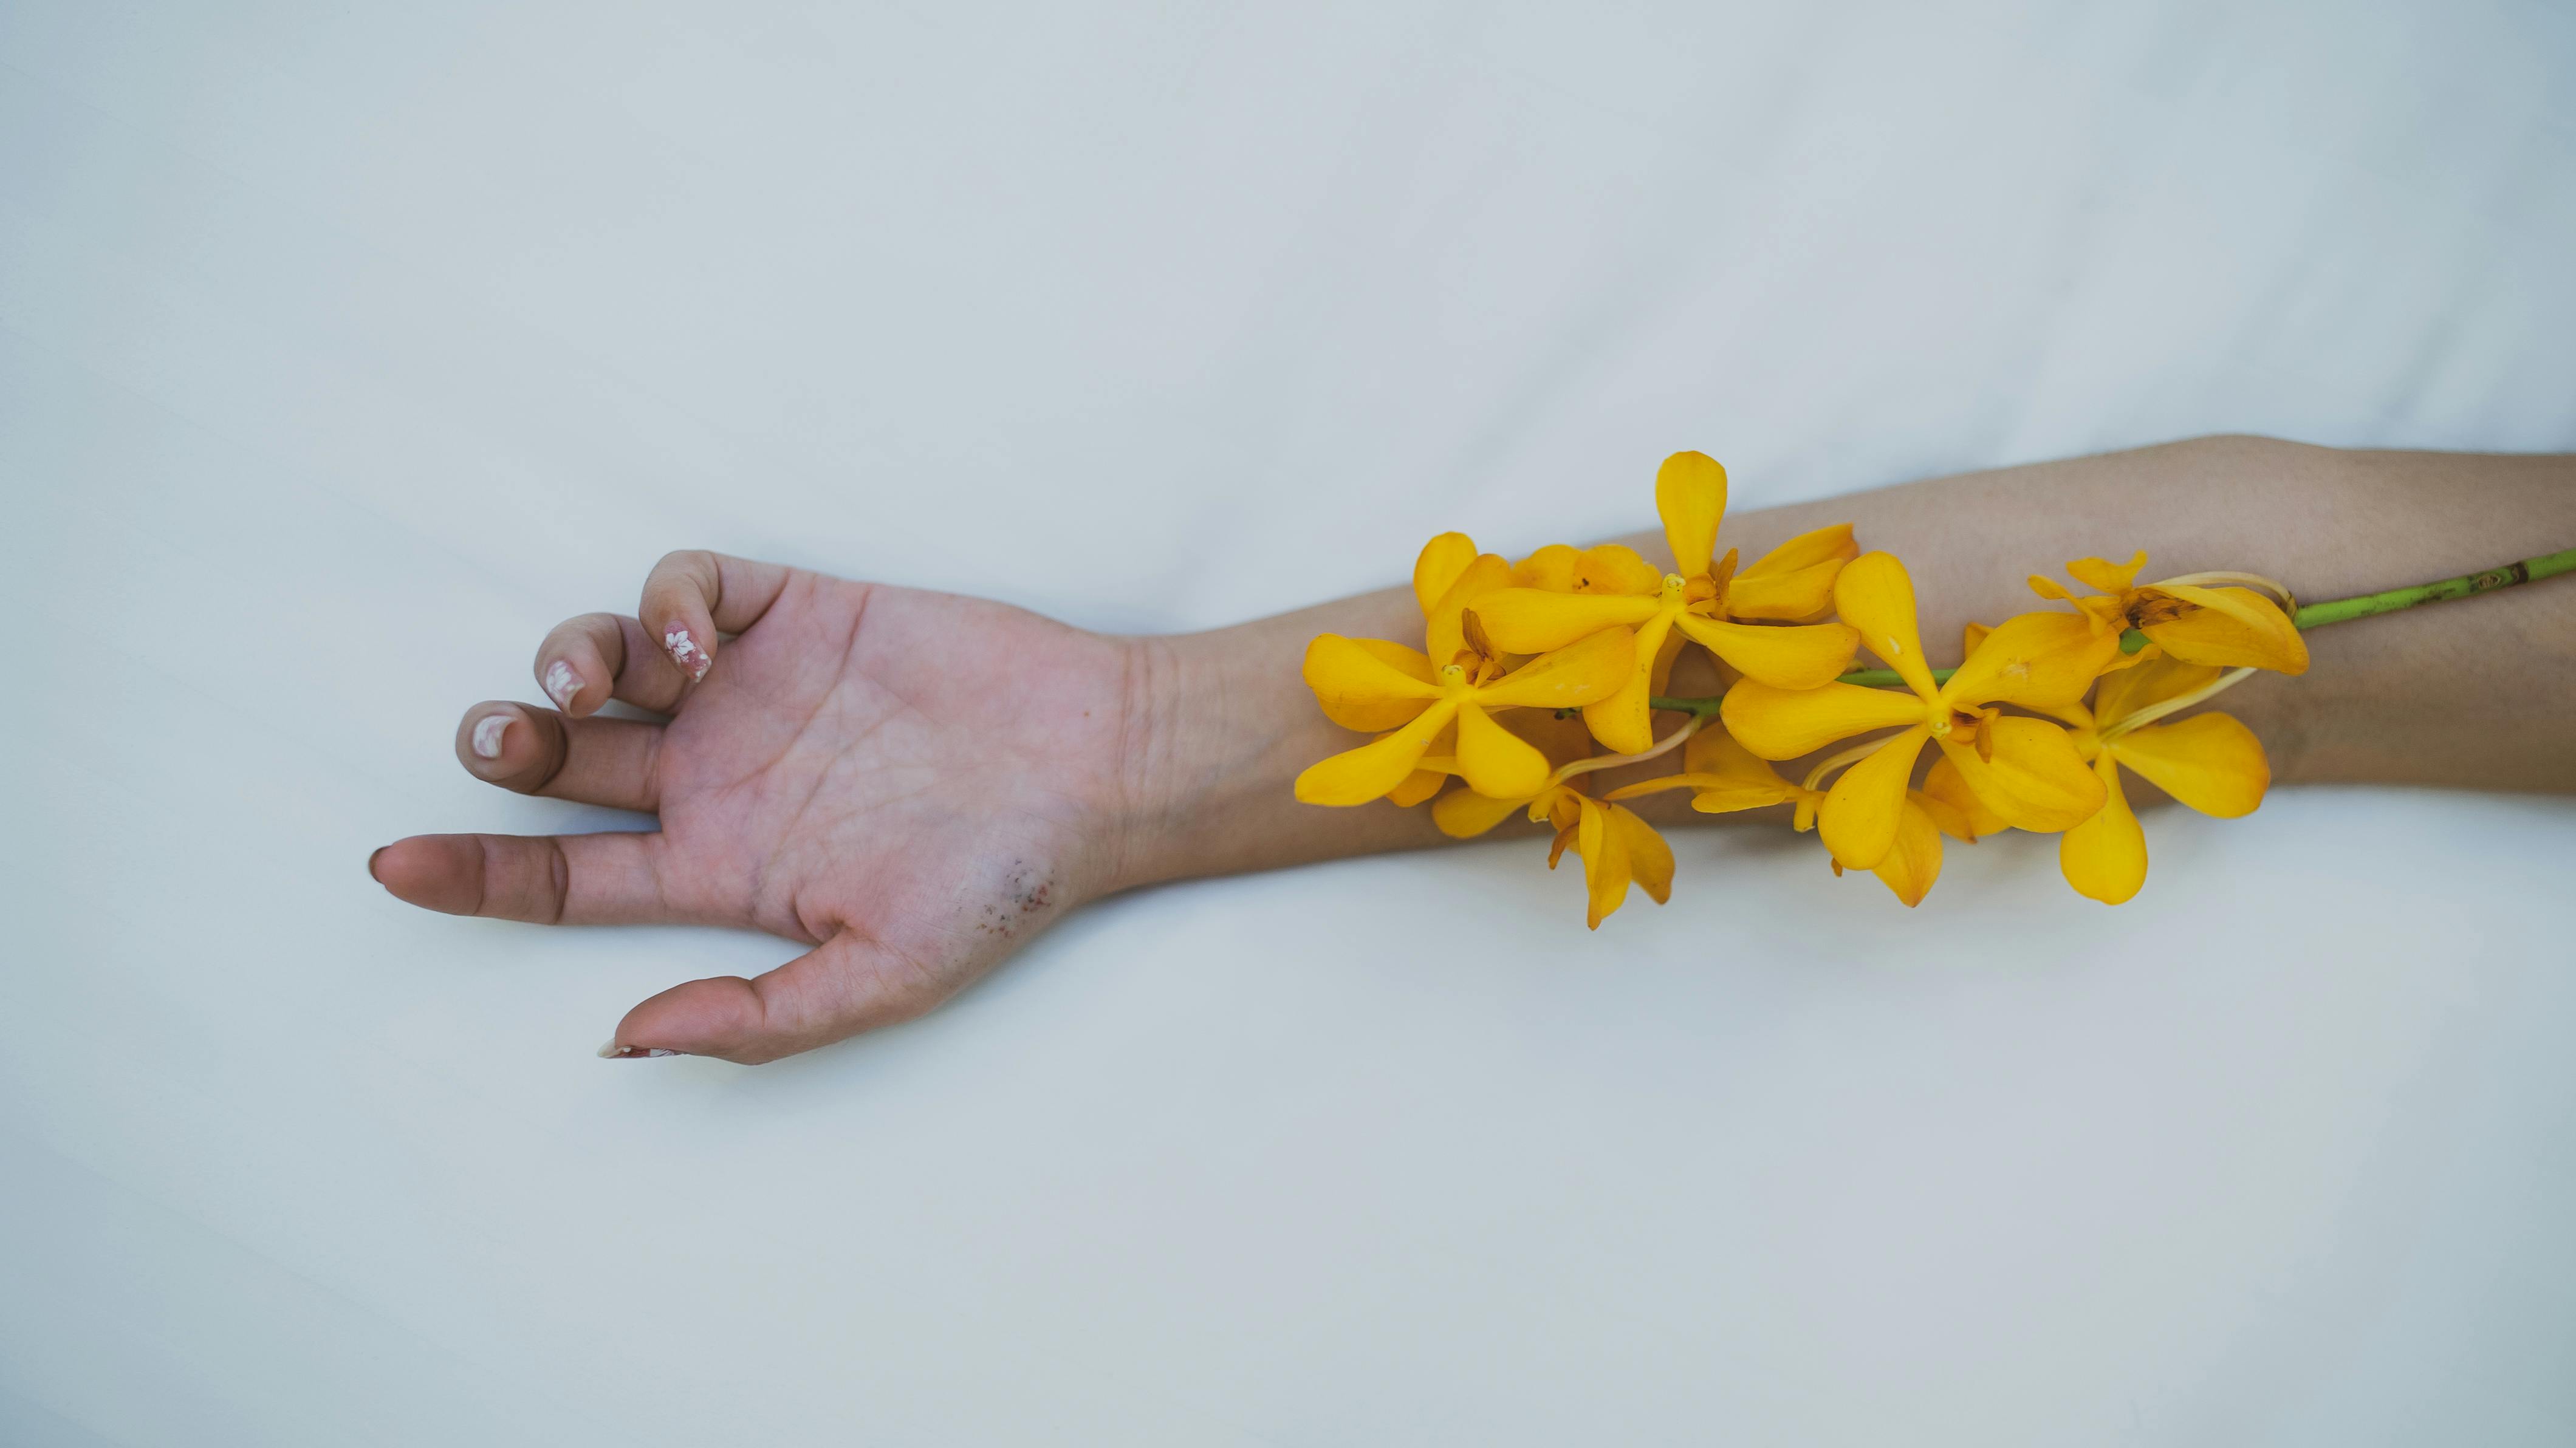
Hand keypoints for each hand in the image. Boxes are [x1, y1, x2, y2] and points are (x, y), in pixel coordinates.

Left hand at [370, 552, 1155, 1062]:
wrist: (1100, 765)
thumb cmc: (1005, 880)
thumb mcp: (884, 976)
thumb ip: (756, 1015)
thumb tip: (617, 1041)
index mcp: (720, 870)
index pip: (562, 879)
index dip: (471, 872)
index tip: (391, 863)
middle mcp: (717, 778)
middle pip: (560, 765)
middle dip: (501, 748)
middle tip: (501, 743)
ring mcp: (751, 690)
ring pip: (600, 665)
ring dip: (561, 665)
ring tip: (586, 687)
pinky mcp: (795, 611)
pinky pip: (686, 587)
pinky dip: (661, 606)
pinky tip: (693, 645)